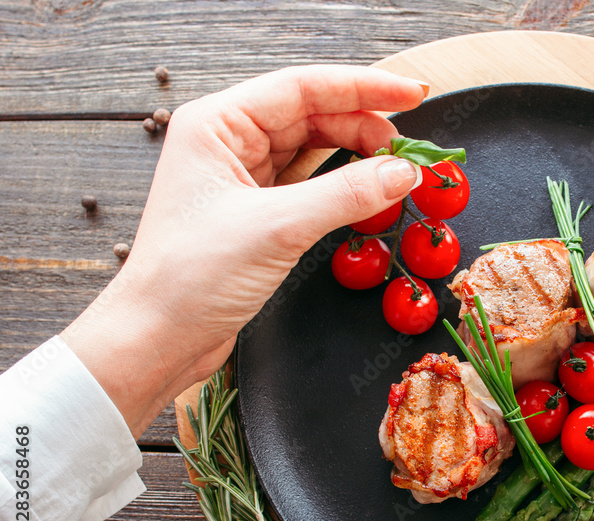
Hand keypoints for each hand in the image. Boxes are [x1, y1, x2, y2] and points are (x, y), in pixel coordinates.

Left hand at [61, 65, 427, 436]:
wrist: (158, 338)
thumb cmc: (191, 278)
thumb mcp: (277, 228)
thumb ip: (346, 194)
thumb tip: (403, 172)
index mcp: (217, 124)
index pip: (302, 88)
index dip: (363, 87)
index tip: (412, 93)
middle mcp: (227, 142)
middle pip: (312, 115)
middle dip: (365, 126)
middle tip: (411, 150)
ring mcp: (241, 178)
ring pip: (313, 149)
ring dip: (357, 156)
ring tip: (398, 168)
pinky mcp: (255, 212)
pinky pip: (309, 184)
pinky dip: (343, 186)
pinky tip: (371, 190)